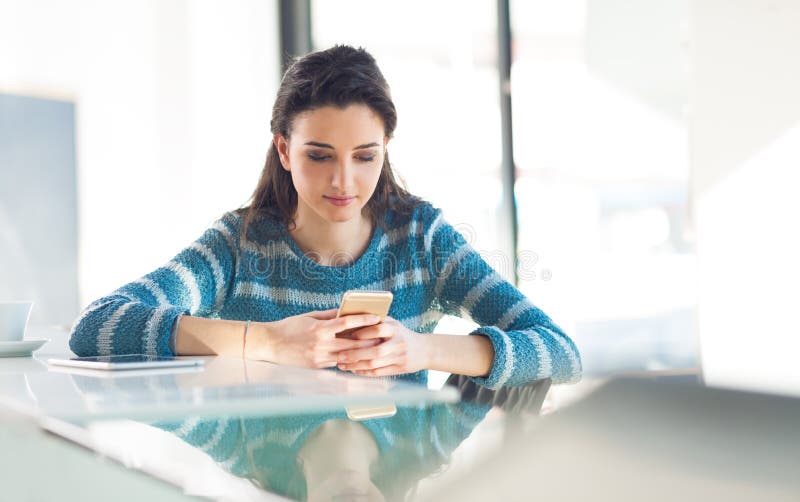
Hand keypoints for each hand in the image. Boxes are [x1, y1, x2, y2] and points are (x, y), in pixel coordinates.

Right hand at [254, 309, 382, 367]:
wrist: (270, 345)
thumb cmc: (290, 327)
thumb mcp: (309, 317)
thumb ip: (328, 316)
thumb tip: (346, 312)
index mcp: (320, 329)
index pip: (347, 323)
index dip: (363, 320)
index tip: (376, 317)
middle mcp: (321, 344)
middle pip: (352, 343)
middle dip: (368, 340)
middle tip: (382, 336)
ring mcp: (320, 358)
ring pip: (347, 356)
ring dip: (361, 353)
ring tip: (375, 348)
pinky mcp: (317, 367)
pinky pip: (337, 363)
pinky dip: (347, 360)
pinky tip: (357, 358)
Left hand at [335, 317, 429, 376]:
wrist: (424, 350)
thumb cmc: (401, 334)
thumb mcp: (393, 324)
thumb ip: (376, 322)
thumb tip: (350, 322)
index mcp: (395, 328)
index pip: (377, 329)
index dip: (361, 333)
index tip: (346, 335)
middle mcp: (398, 342)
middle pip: (374, 350)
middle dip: (354, 354)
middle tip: (339, 355)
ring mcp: (399, 357)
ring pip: (374, 364)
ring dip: (356, 366)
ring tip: (342, 365)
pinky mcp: (399, 369)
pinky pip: (378, 372)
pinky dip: (364, 372)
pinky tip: (354, 370)